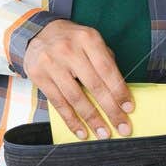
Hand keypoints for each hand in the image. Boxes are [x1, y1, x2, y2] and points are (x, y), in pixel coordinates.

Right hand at [23, 21, 132, 139]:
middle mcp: (69, 50)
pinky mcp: (38, 76)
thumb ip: (105, 61)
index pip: (107, 69)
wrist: (37, 32)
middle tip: (122, 127)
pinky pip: (58, 103)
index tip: (128, 108)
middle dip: (110, 109)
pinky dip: (71, 120)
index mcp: (87, 39)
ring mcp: (51, 63)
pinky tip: (81, 131)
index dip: (119, 91)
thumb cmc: (71, 40)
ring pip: (75, 97)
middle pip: (94, 85)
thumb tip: (120, 92)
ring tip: (103, 133)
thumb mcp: (91, 41)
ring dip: (92, 119)